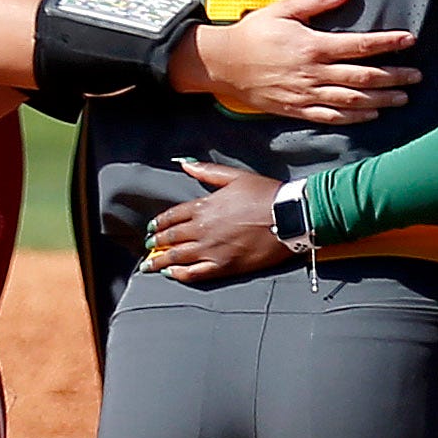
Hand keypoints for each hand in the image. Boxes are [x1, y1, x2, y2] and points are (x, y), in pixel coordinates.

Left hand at [147, 160, 298, 285]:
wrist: (289, 216)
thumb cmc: (266, 194)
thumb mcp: (235, 176)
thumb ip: (206, 172)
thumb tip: (184, 164)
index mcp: (205, 206)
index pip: (173, 215)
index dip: (160, 222)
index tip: (152, 227)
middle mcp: (203, 228)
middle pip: (171, 237)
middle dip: (156, 241)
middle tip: (148, 245)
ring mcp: (212, 249)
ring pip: (177, 256)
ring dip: (159, 259)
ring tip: (149, 264)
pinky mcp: (224, 265)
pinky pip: (195, 273)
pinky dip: (180, 274)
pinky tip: (171, 274)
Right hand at [192, 0, 418, 124]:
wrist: (223, 64)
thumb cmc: (253, 32)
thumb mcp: (282, 9)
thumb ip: (317, 1)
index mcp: (313, 46)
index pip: (360, 45)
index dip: (388, 43)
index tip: (409, 40)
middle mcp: (313, 73)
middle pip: (363, 77)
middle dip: (394, 77)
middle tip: (417, 76)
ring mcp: (306, 95)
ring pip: (352, 101)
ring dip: (381, 100)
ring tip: (403, 97)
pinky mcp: (297, 110)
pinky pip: (331, 118)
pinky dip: (355, 118)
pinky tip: (372, 114)